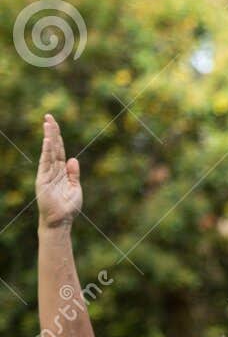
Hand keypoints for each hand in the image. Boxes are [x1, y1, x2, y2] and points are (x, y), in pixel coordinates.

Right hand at [36, 114, 80, 228]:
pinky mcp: (42, 180)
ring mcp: (47, 174)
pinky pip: (45, 164)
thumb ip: (74, 174)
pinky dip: (46, 153)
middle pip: (53, 147)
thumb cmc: (68, 207)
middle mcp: (53, 170)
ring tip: (47, 123)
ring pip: (49, 152)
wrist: (61, 220)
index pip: (59, 151)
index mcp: (62, 171)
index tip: (55, 124)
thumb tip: (73, 159)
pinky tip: (47, 142)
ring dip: (49, 138)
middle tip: (49, 116)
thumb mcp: (75, 188)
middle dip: (51, 132)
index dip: (58, 138)